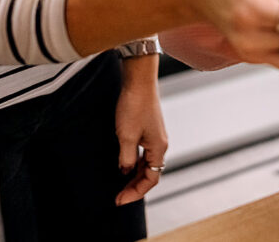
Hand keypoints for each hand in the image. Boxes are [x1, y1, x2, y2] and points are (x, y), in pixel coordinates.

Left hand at [114, 55, 166, 205]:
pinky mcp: (148, 128)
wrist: (139, 80)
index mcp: (159, 148)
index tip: (120, 200)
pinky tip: (123, 162)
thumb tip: (124, 171)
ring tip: (120, 183)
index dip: (136, 192)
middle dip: (135, 186)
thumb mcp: (126, 136)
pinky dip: (134, 161)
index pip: (151, 179)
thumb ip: (126, 158)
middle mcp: (160, 143)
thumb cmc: (134, 105)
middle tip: (118, 196)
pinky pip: (143, 152)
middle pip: (150, 173)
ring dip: (134, 175)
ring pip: (146, 163)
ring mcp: (154, 136)